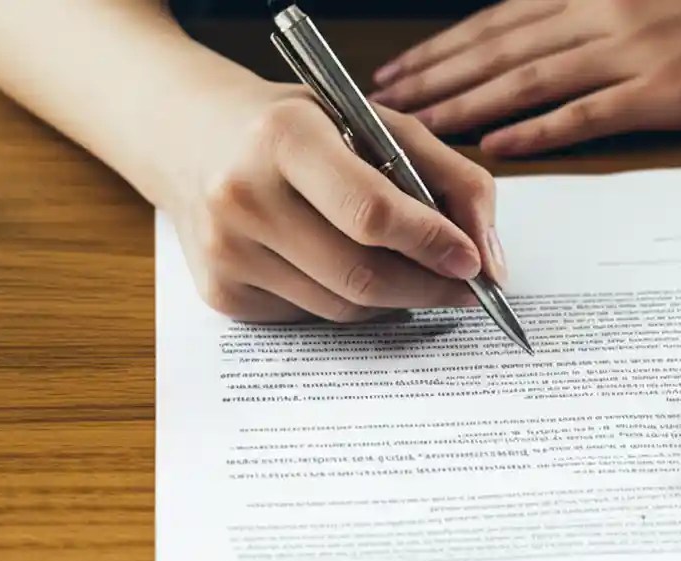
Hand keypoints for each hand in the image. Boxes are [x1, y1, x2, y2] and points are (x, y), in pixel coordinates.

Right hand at [166, 81, 505, 322]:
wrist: (190, 136)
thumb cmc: (301, 128)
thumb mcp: (375, 122)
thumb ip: (450, 178)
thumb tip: (490, 261)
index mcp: (283, 136)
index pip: (371, 211)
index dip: (431, 244)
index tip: (474, 263)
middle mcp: (241, 194)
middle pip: (361, 274)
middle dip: (428, 287)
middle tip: (465, 287)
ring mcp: (225, 251)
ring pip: (343, 308)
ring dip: (394, 299)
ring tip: (409, 270)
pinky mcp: (221, 294)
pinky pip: (313, 318)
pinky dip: (348, 303)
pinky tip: (343, 266)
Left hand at [369, 0, 680, 155]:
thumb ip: (606, 5)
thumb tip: (556, 30)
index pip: (501, 17)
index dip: (444, 44)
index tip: (401, 67)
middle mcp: (604, 12)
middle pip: (499, 48)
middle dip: (435, 76)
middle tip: (382, 106)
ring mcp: (633, 52)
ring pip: (527, 81)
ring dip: (465, 105)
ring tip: (417, 129)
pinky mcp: (665, 94)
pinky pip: (585, 116)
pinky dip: (536, 132)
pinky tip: (494, 147)